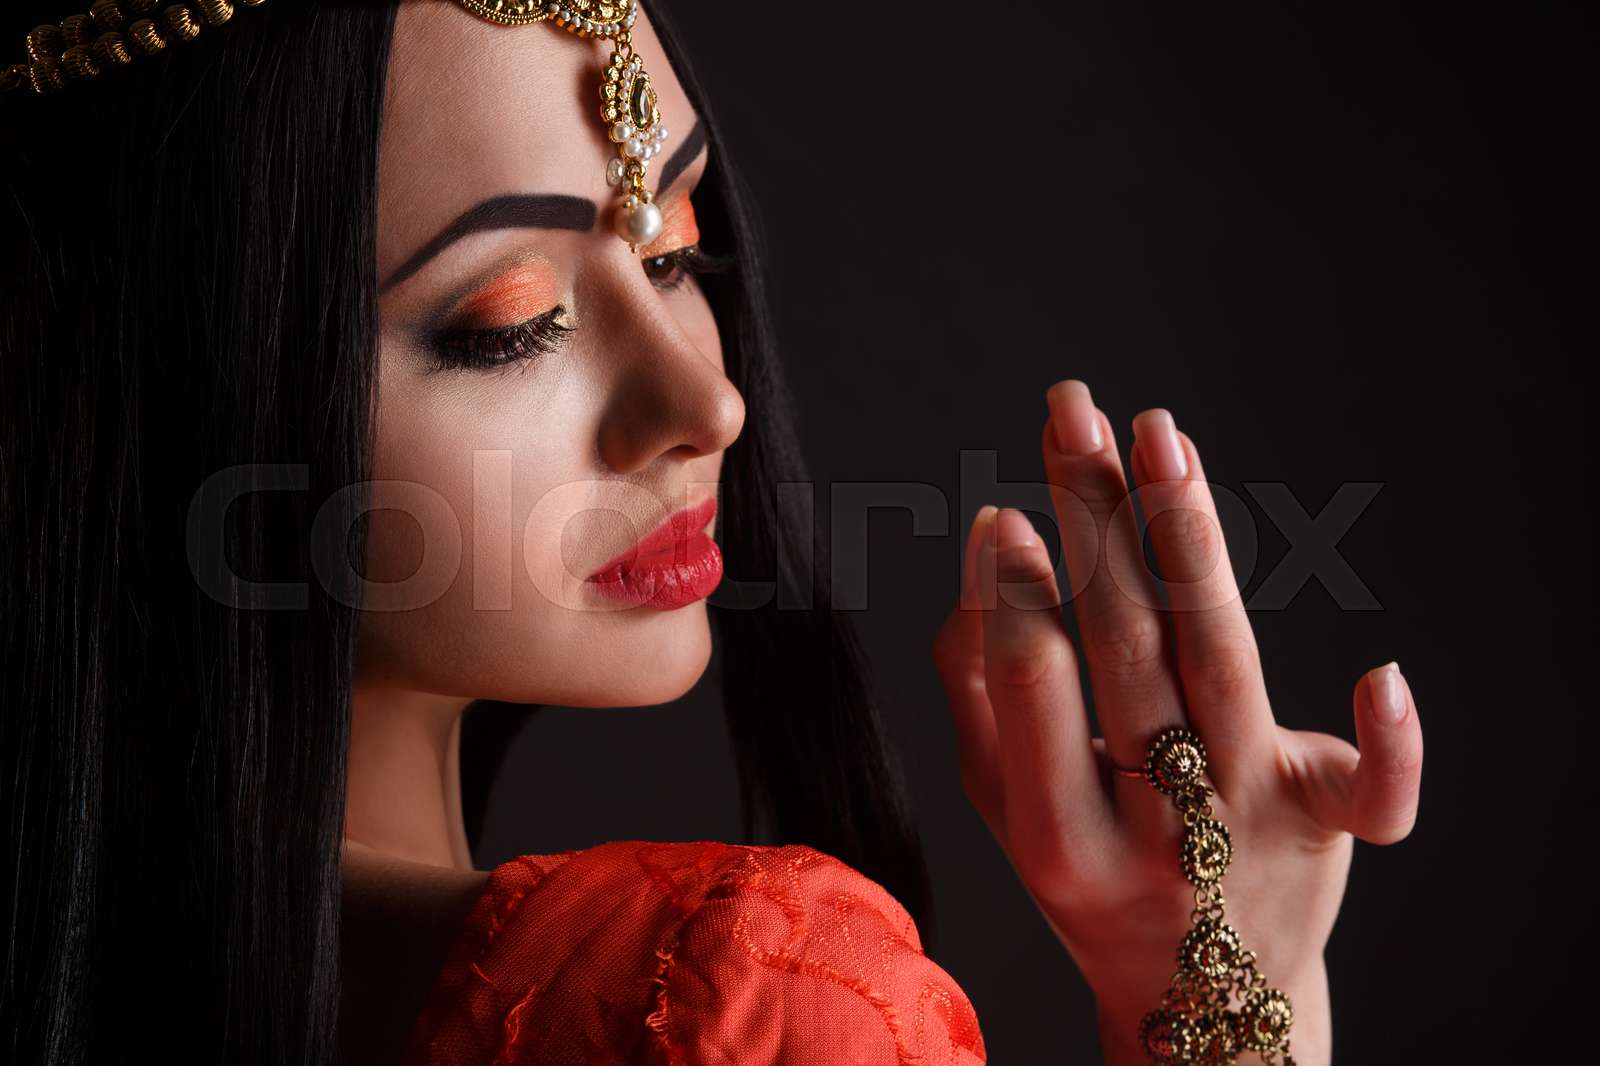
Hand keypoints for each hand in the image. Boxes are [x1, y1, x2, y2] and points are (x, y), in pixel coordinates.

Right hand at [932, 380, 1422, 1063]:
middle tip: (1071, 411)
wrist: (1201, 1003)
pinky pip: (1378, 795)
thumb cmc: (1090, 875)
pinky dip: (1392, 742)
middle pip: (1126, 648)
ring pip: (1221, 663)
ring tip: (1157, 436)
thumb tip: (990, 564)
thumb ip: (981, 697)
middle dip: (1092, 516)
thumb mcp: (1007, 810)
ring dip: (1186, 538)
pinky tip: (1383, 674)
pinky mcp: (1329, 823)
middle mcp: (1157, 828)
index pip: (1034, 685)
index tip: (1005, 514)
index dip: (1017, 591)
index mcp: (1058, 836)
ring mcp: (1250, 823)